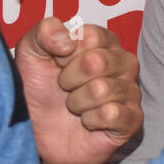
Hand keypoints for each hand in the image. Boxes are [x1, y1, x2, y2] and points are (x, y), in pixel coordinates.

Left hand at [15, 18, 140, 163]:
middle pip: (97, 61)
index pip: (90, 36)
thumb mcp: (31, 52)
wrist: (37, 132)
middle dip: (69, 79)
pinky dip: (90, 120)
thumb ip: (45, 32)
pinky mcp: (132, 120)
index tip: (57, 63)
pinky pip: (112, 114)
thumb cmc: (40, 88)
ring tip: (74, 106)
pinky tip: (87, 122)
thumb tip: (68, 41)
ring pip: (102, 89)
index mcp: (104, 41)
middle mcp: (123, 62)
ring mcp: (131, 91)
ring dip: (76, 102)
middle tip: (64, 88)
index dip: (65, 53)